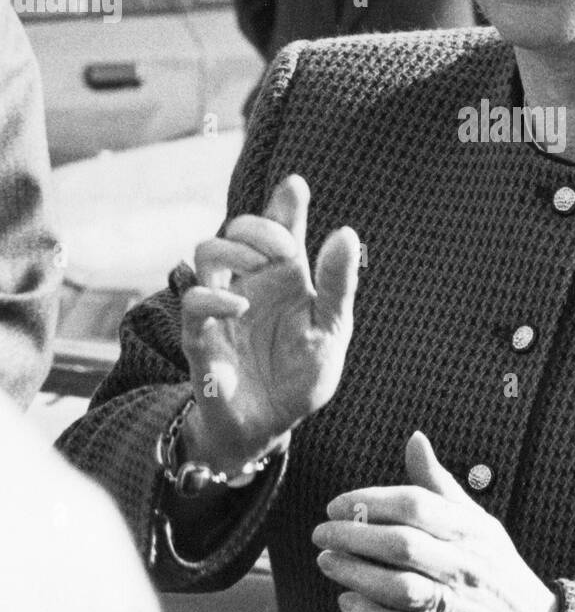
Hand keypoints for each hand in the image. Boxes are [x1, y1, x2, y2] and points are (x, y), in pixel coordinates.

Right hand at [180, 174, 360, 472]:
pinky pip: (193, 300)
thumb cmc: (300, 375)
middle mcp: (251, 281)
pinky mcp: (202, 335)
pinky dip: (213, 295)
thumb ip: (337, 284)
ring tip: (258, 270)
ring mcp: (223, 305)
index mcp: (285, 276)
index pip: (281, 226)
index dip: (285, 203)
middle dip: (260, 226)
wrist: (269, 426)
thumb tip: (344, 231)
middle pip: (239, 227)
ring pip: (207, 249)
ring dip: (232, 249)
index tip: (296, 186)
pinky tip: (241, 305)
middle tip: (286, 250)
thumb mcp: (330, 329)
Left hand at [312, 432, 559, 611]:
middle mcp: (462, 564)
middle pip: (401, 544)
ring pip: (398, 587)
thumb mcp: (477, 520)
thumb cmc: (495, 567)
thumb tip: (414, 439)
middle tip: (322, 532)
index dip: (371, 501)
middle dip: (354, 536)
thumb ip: (439, 483)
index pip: (415, 505)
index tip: (337, 504)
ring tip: (326, 562)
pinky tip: (346, 602)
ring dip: (355, 573)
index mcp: (469, 529)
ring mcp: (453, 604)